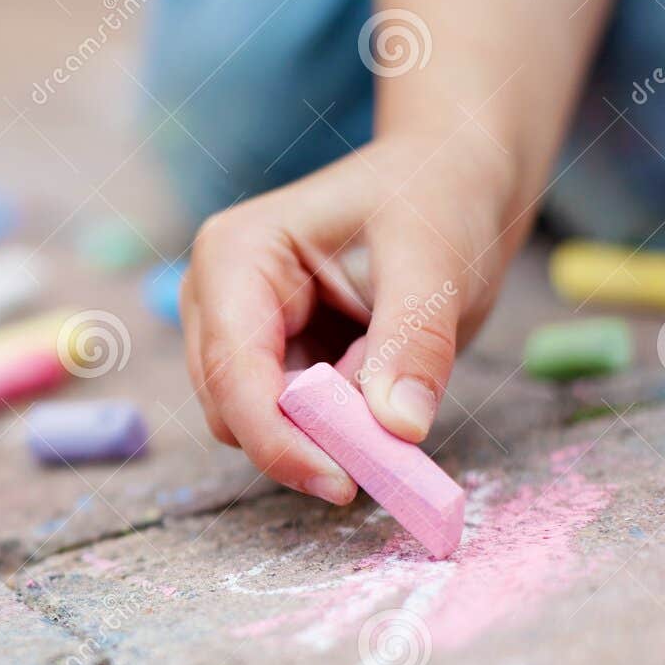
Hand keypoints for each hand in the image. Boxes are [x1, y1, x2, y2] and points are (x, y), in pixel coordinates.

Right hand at [181, 132, 517, 503]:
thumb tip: (399, 428)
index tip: (344, 483)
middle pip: (232, 410)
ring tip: (390, 400)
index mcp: (234, 257)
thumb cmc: (436, 198)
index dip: (279, 439)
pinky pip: (283, 422)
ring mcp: (231, 332)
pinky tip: (376, 399)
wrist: (449, 181)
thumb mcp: (437, 262)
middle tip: (387, 457)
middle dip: (303, 441)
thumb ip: (413, 342)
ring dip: (321, 436)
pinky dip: (330, 431)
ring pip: (253, 426)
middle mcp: (214, 298)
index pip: (234, 372)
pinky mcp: (262, 361)